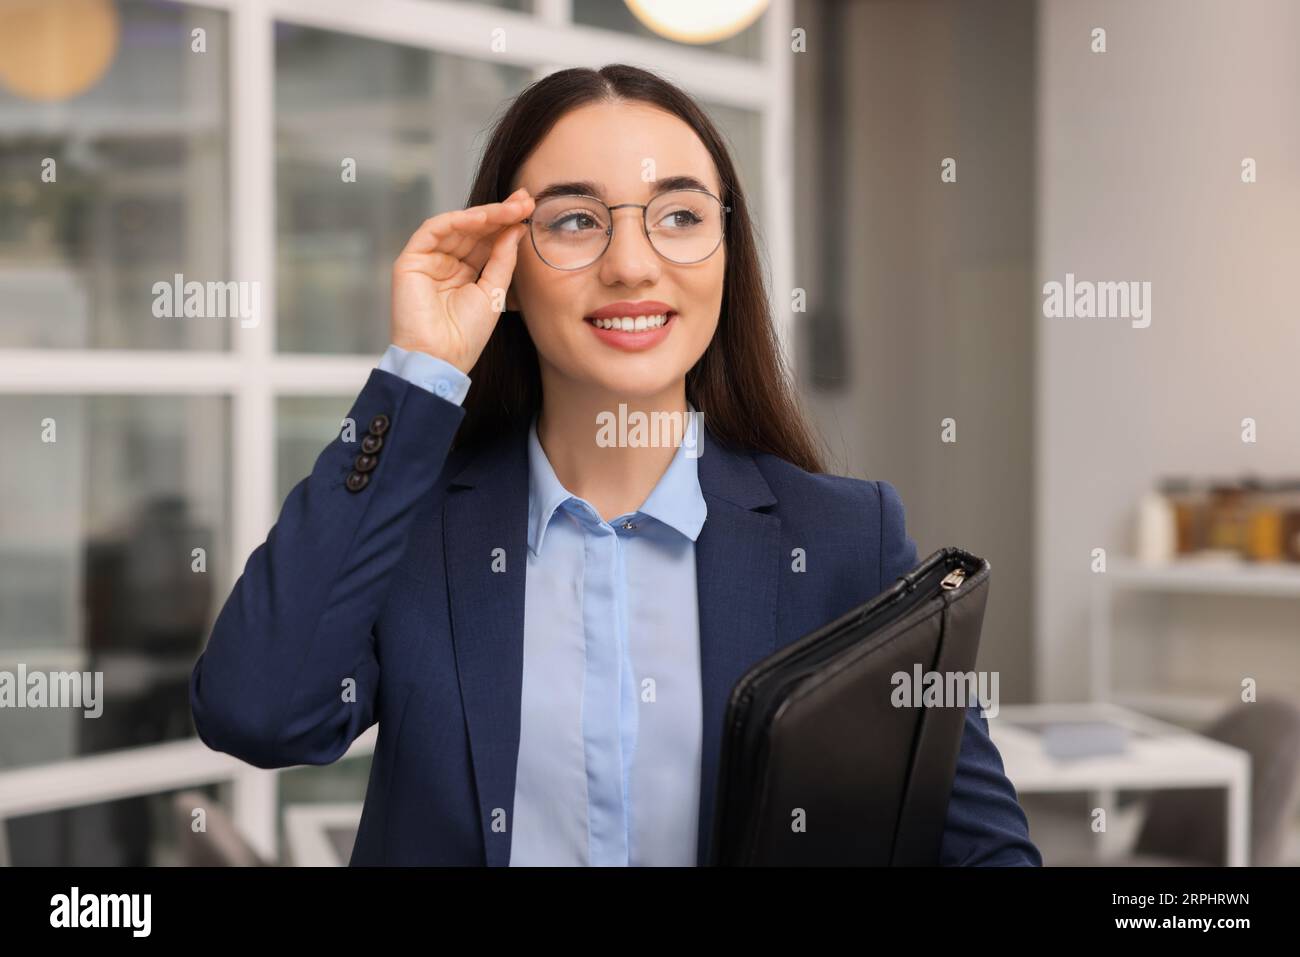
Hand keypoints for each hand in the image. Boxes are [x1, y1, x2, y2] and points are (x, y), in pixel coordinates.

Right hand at [390, 187, 533, 373]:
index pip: (487, 239)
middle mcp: (446, 262)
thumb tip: (516, 228)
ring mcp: (428, 260)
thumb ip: (502, 259)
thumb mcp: (494, 292)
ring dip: (484, 214)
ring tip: (509, 209)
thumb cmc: (466, 335)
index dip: (507, 223)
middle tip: (525, 200)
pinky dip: (457, 221)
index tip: (530, 208)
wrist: (441, 359)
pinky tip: (481, 218)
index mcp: (466, 272)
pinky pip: (433, 230)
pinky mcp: (410, 261)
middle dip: (500, 213)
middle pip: (474, 229)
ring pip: (456, 225)